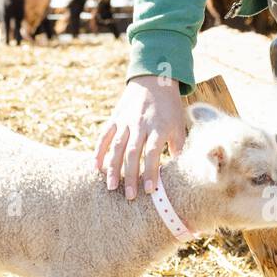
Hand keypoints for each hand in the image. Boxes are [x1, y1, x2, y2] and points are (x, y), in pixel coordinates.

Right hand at [94, 74, 186, 198]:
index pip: (152, 153)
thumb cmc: (170, 109)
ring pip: (116, 147)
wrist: (154, 80)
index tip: (149, 190)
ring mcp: (125, 121)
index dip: (150, 172)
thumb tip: (181, 173)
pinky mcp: (115, 118)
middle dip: (130, 176)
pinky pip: (104, 136)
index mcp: (157, 127)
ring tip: (110, 186)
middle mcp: (139, 125)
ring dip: (112, 168)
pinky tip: (95, 167)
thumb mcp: (178, 126)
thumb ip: (178, 148)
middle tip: (129, 196)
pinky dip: (98, 151)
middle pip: (132, 153)